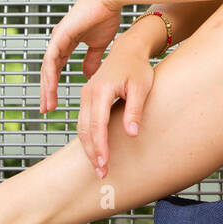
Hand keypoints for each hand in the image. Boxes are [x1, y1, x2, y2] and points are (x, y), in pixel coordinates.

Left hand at [38, 0, 123, 117]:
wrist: (109, 0)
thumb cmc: (105, 16)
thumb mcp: (98, 44)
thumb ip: (92, 59)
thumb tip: (88, 74)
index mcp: (66, 44)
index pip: (56, 69)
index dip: (54, 86)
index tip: (55, 102)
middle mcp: (58, 41)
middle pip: (48, 71)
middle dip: (47, 91)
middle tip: (46, 109)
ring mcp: (57, 38)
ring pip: (47, 68)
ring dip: (47, 87)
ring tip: (48, 104)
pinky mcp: (60, 35)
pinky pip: (52, 59)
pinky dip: (51, 74)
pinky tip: (51, 86)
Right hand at [74, 45, 154, 179]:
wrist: (128, 50)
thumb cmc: (137, 67)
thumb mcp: (141, 87)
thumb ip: (135, 111)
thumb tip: (131, 134)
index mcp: (101, 90)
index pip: (97, 125)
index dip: (100, 147)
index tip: (105, 164)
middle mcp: (88, 93)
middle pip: (85, 130)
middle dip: (92, 153)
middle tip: (102, 173)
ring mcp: (85, 95)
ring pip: (81, 128)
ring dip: (88, 148)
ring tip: (99, 166)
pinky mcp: (87, 98)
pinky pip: (83, 121)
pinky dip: (87, 138)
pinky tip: (95, 150)